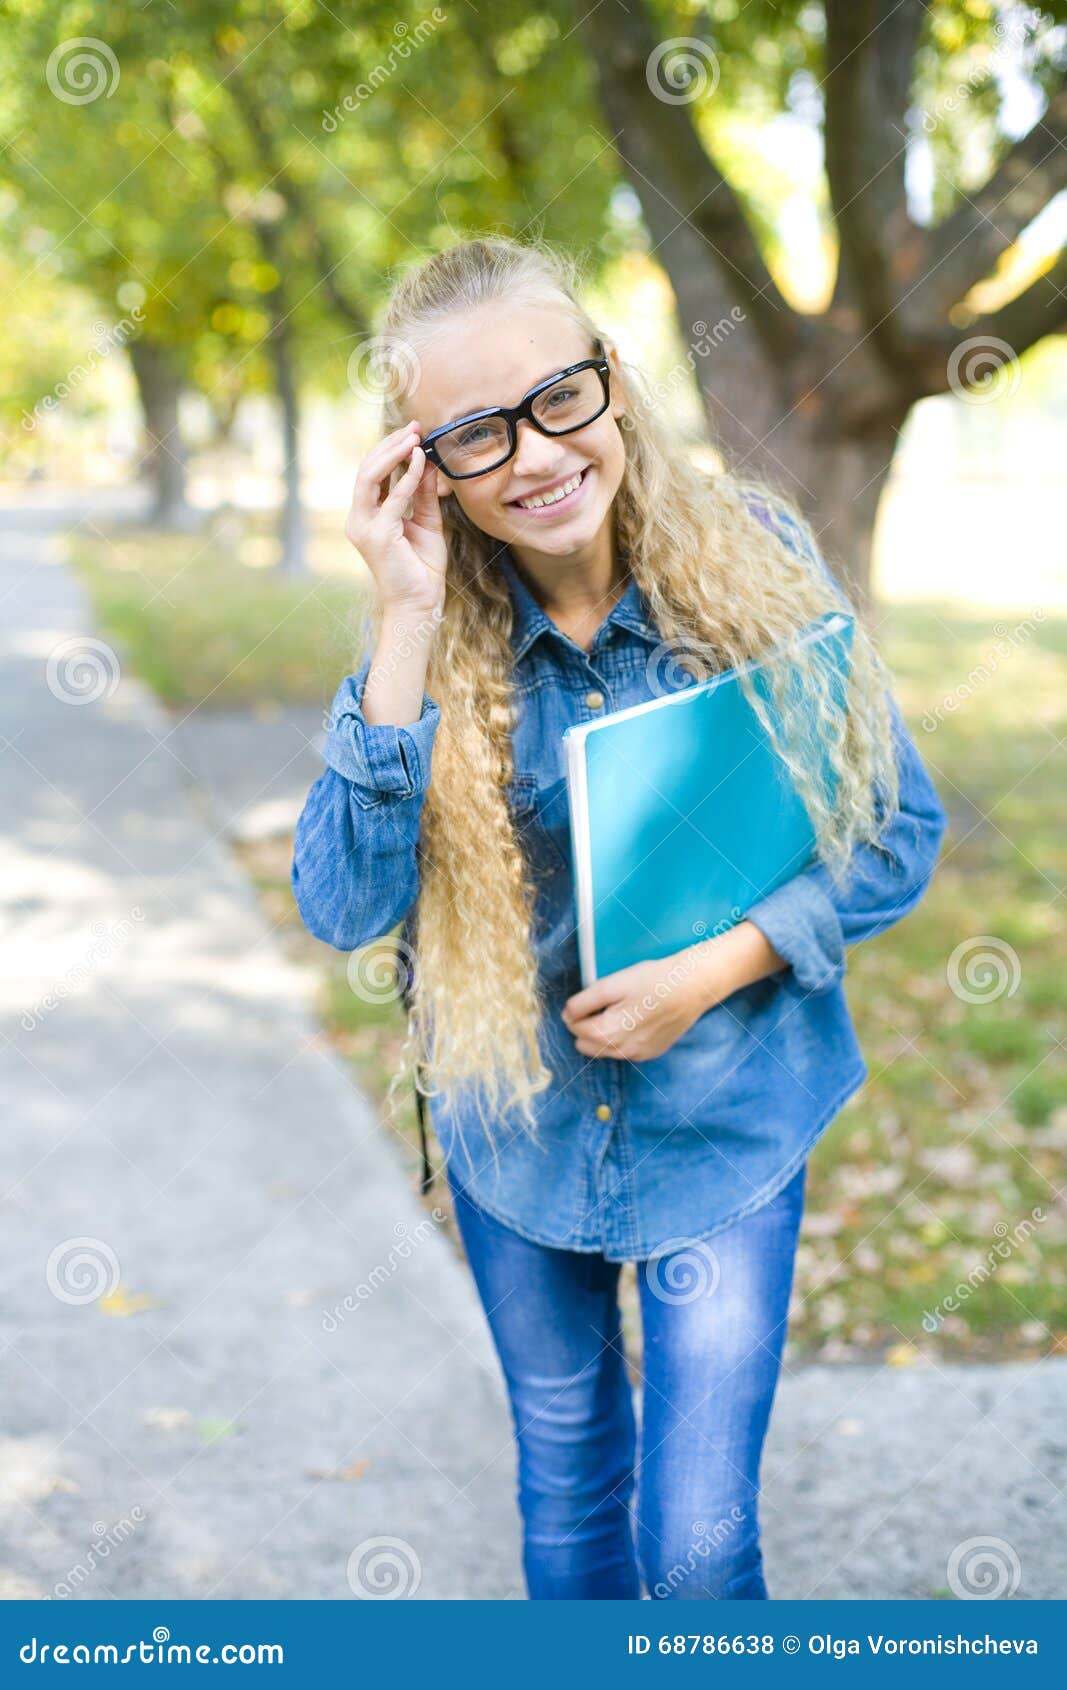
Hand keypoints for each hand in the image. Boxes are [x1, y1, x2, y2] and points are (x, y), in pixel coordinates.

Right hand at [344, 422, 447, 616]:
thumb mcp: (426, 522)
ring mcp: (365, 527)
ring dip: (393, 454)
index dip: (390, 450)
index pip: (372, 474)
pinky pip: (393, 498)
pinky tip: (421, 462)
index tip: (414, 432)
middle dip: (390, 445)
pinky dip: (407, 477)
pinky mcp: (379, 536)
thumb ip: (423, 494)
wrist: (420, 604)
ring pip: (369, 477)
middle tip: (414, 427)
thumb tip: (426, 461)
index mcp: (367, 516)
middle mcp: (359, 519)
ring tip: (414, 438)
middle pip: (366, 469)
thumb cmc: (422, 569)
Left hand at [561, 922, 788, 1061]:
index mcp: (607, 1033)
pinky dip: (622, 1038)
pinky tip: (636, 1019)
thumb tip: (567, 1014)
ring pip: (604, 1050)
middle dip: (586, 1026)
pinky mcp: (651, 1053)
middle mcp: (621, 1050)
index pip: (574, 1028)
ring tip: (619, 1010)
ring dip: (602, 1034)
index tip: (587, 998)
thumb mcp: (613, 984)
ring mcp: (638, 1054)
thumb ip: (584, 1002)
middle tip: (602, 1004)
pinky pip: (624, 1051)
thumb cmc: (653, 980)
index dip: (574, 1011)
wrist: (693, 987)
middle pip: (585, 1045)